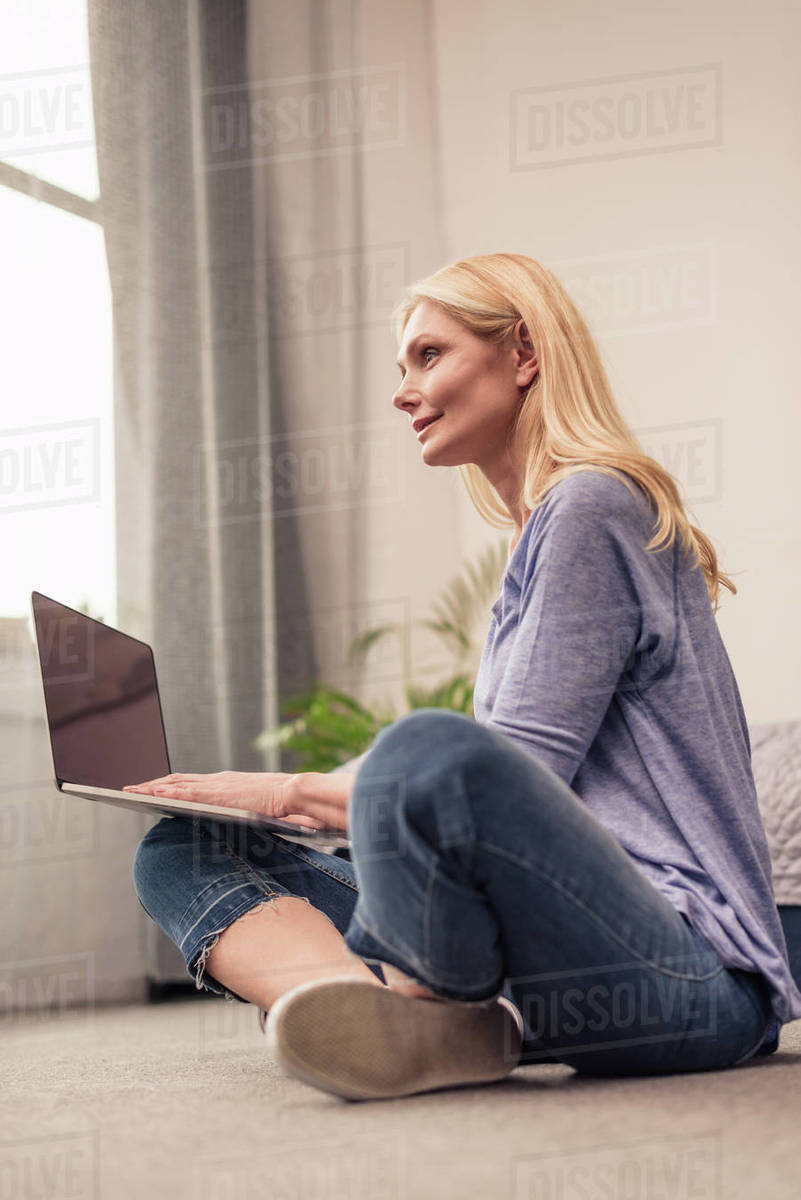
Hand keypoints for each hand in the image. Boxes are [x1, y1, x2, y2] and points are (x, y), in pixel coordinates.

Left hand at [122, 771, 324, 829]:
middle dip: (154, 784)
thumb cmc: (284, 804)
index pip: (193, 782)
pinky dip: (165, 793)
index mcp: (229, 783)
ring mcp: (217, 785)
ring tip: (131, 791)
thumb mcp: (259, 809)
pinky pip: (184, 793)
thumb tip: (246, 827)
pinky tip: (149, 796)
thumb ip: (246, 814)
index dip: (172, 784)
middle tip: (132, 788)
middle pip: (178, 780)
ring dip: (152, 787)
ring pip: (176, 783)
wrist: (296, 793)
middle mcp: (219, 779)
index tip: (155, 787)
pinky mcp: (218, 793)